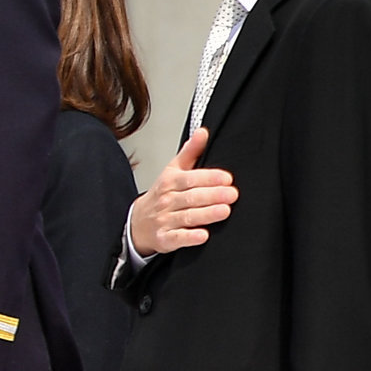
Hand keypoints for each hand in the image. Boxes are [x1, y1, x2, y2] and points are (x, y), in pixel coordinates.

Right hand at [128, 128, 237, 257]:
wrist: (138, 222)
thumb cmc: (161, 195)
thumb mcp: (172, 171)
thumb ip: (190, 152)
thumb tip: (203, 132)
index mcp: (169, 182)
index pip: (189, 178)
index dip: (208, 178)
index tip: (226, 178)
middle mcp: (166, 200)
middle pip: (190, 197)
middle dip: (212, 195)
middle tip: (232, 194)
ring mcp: (165, 220)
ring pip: (186, 217)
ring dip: (206, 214)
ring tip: (224, 211)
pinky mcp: (165, 238)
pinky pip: (177, 238)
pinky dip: (190, 238)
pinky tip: (203, 235)